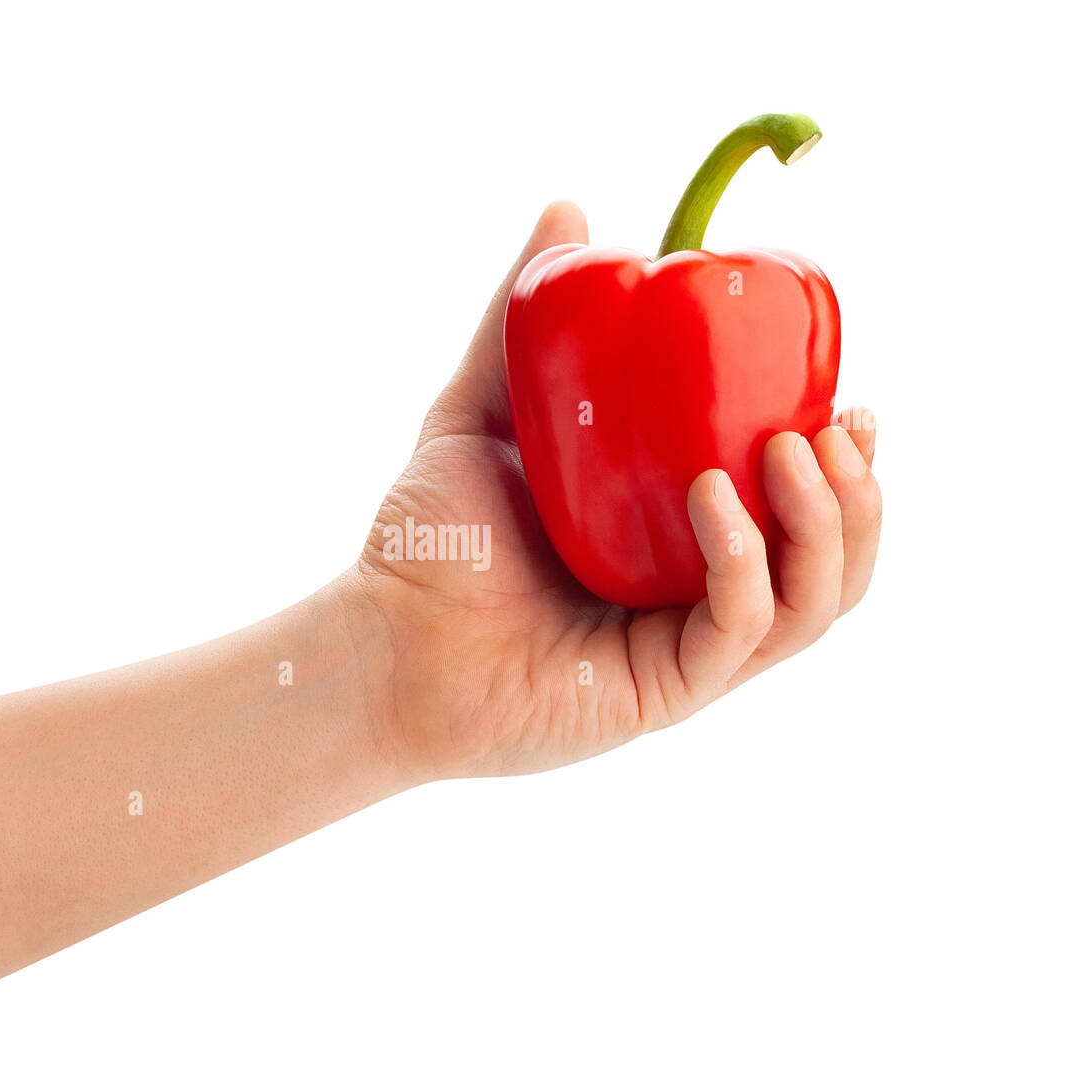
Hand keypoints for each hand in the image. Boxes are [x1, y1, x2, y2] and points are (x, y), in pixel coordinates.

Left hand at [349, 202, 881, 781]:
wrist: (379, 643)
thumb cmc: (428, 540)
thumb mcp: (480, 413)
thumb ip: (523, 321)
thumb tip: (569, 205)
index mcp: (673, 543)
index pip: (789, 510)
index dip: (841, 462)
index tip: (849, 395)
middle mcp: (691, 599)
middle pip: (826, 561)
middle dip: (856, 495)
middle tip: (838, 426)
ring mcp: (683, 650)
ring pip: (810, 604)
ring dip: (829, 526)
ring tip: (798, 450)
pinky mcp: (665, 690)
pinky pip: (739, 630)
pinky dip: (746, 562)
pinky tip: (716, 496)